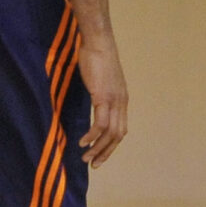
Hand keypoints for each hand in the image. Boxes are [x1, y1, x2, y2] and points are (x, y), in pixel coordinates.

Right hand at [76, 37, 128, 165]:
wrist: (98, 42)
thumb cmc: (96, 58)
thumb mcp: (101, 80)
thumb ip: (100, 93)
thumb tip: (93, 103)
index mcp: (122, 100)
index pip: (121, 129)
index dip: (111, 145)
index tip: (99, 155)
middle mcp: (121, 102)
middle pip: (118, 135)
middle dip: (106, 152)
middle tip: (94, 164)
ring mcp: (114, 100)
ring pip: (110, 133)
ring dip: (98, 148)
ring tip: (86, 157)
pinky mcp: (103, 96)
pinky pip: (100, 123)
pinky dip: (92, 136)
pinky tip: (83, 142)